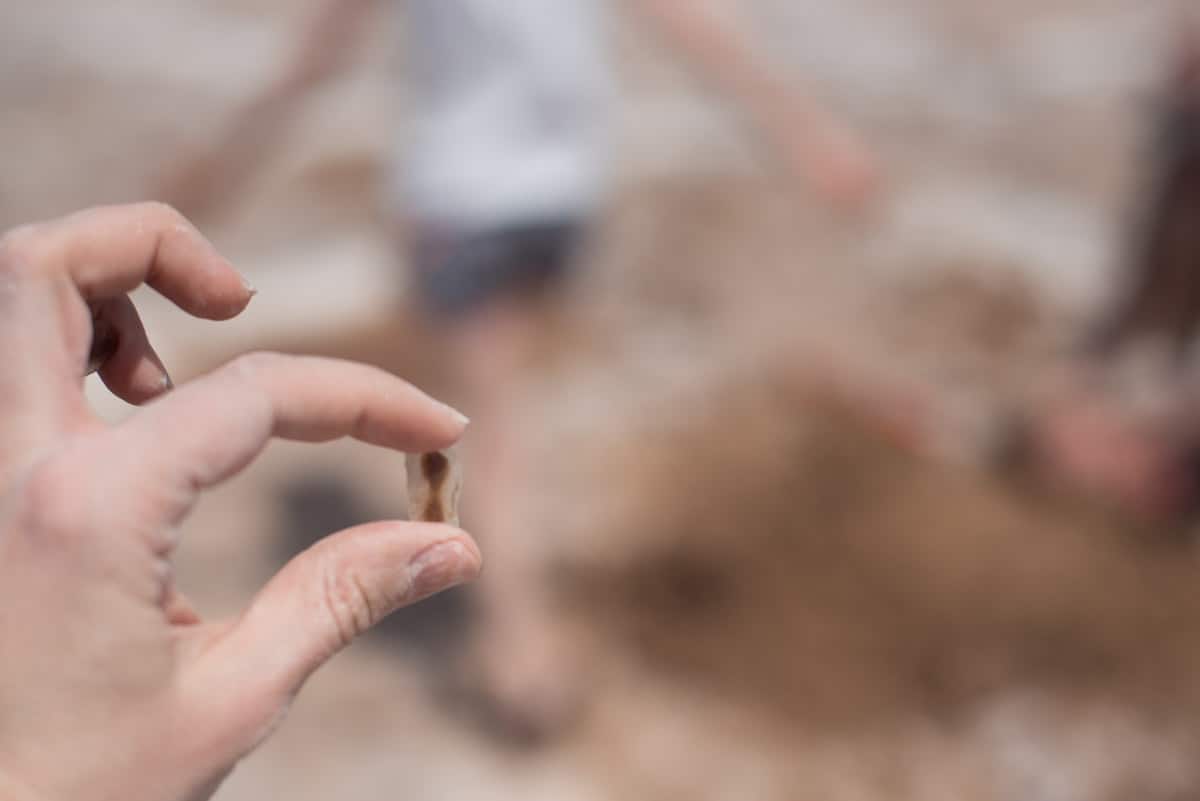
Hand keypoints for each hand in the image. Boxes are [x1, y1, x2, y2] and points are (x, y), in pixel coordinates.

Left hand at [0, 203, 480, 800]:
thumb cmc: (77, 795)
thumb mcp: (229, 701)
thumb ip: (341, 598)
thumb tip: (452, 545)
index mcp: (90, 511)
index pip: (257, 393)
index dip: (369, 399)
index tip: (437, 431)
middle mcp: (8, 467)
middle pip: (47, 263)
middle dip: (161, 246)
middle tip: (240, 301)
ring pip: (10, 301)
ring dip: (101, 291)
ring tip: (173, 366)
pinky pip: (8, 373)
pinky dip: (70, 352)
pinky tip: (124, 424)